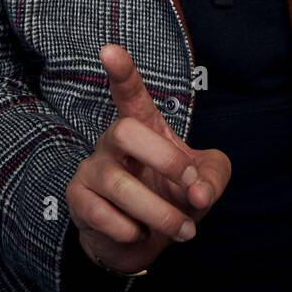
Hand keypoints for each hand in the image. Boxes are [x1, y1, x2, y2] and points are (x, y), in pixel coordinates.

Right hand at [66, 43, 231, 275]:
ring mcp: (92, 169)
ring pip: (119, 184)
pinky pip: (104, 215)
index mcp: (143, 125)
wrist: (140, 241)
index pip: (130, 93)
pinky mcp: (79, 200)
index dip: (121, 71)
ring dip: (160, 213)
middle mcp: (113, 141)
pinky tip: (140, 232)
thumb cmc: (172, 196)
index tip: (109, 50)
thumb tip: (198, 192)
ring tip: (185, 230)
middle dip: (164, 159)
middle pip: (126, 131)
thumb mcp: (205, 183)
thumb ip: (212, 179)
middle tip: (190, 183)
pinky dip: (132, 231)